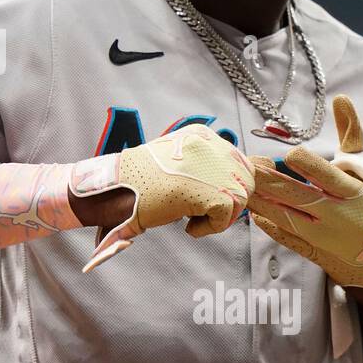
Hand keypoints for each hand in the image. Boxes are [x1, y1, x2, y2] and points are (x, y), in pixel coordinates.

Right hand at [71, 124, 253, 271]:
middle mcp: (212, 146)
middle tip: (200, 211)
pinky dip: (208, 228)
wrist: (117, 190)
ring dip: (216, 216)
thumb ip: (201, 163)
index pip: (235, 162)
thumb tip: (229, 182)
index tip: (205, 197)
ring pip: (239, 201)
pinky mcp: (214, 193)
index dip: (225, 185)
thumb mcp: (175, 159)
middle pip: (244, 180)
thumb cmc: (141, 181)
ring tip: (189, 217)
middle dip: (227, 201)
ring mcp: (215, 169)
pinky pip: (226, 218)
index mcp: (202, 135)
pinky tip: (186, 223)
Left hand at [247, 94, 362, 306]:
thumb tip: (340, 98)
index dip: (308, 165)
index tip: (290, 154)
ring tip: (241, 185)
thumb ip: (351, 133)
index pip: (328, 176)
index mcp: (353, 191)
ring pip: (284, 217)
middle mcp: (336, 214)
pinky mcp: (312, 250)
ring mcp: (322, 235)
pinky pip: (284, 237)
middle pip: (297, 196)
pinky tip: (253, 211)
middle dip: (269, 181)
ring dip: (260, 201)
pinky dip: (268, 225)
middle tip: (248, 165)